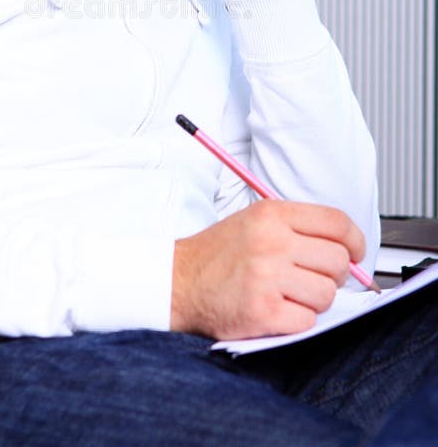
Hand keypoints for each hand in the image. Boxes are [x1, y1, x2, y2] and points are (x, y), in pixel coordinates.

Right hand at [171, 201, 364, 339]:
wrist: (178, 281)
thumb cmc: (218, 254)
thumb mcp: (254, 221)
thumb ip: (297, 228)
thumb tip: (347, 249)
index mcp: (272, 214)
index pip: (337, 223)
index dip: (355, 241)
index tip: (355, 253)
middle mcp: (272, 241)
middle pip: (338, 261)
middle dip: (333, 275)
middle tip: (313, 278)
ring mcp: (267, 276)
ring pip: (326, 294)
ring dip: (313, 300)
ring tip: (288, 294)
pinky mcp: (263, 311)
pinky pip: (307, 320)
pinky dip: (296, 320)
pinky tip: (276, 310)